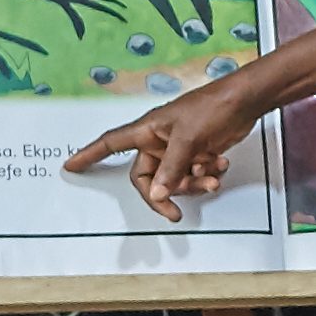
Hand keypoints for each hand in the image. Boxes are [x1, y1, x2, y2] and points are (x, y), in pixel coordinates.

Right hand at [63, 64, 280, 218]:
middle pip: (148, 178)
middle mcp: (158, 141)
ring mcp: (178, 149)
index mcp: (147, 131)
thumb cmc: (212, 108)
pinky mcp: (196, 154)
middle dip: (163, 194)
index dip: (89, 154)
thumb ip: (172, 169)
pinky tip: (219, 166)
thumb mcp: (188, 139)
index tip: (71, 166)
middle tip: (174, 213)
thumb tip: (157, 195)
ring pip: (173, 180)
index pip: (110, 144)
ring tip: (211, 178)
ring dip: (191, 185)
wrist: (245, 102)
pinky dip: (205, 176)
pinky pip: (192, 175)